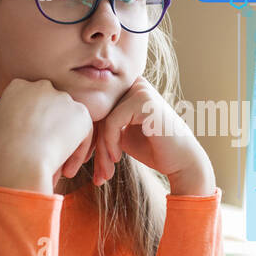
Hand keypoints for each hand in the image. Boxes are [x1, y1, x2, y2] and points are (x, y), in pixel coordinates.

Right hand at [0, 78, 93, 193]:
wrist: (19, 157)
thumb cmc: (3, 150)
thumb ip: (13, 121)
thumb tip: (22, 131)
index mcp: (18, 86)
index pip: (30, 100)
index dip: (33, 122)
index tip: (31, 140)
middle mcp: (41, 86)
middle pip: (52, 107)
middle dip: (51, 130)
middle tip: (47, 153)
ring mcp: (63, 97)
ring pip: (69, 122)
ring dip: (64, 143)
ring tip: (56, 168)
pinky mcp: (81, 112)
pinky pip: (84, 133)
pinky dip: (77, 153)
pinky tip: (67, 171)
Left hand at [92, 78, 214, 195]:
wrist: (182, 161)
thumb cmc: (153, 149)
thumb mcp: (121, 134)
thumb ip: (103, 124)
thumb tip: (73, 122)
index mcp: (128, 87)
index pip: (98, 109)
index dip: (91, 137)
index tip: (90, 163)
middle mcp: (133, 83)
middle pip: (99, 112)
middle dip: (94, 145)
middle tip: (97, 173)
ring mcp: (139, 88)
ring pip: (103, 118)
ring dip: (101, 149)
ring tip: (106, 171)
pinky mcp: (143, 99)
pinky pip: (112, 121)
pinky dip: (110, 143)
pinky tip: (117, 158)